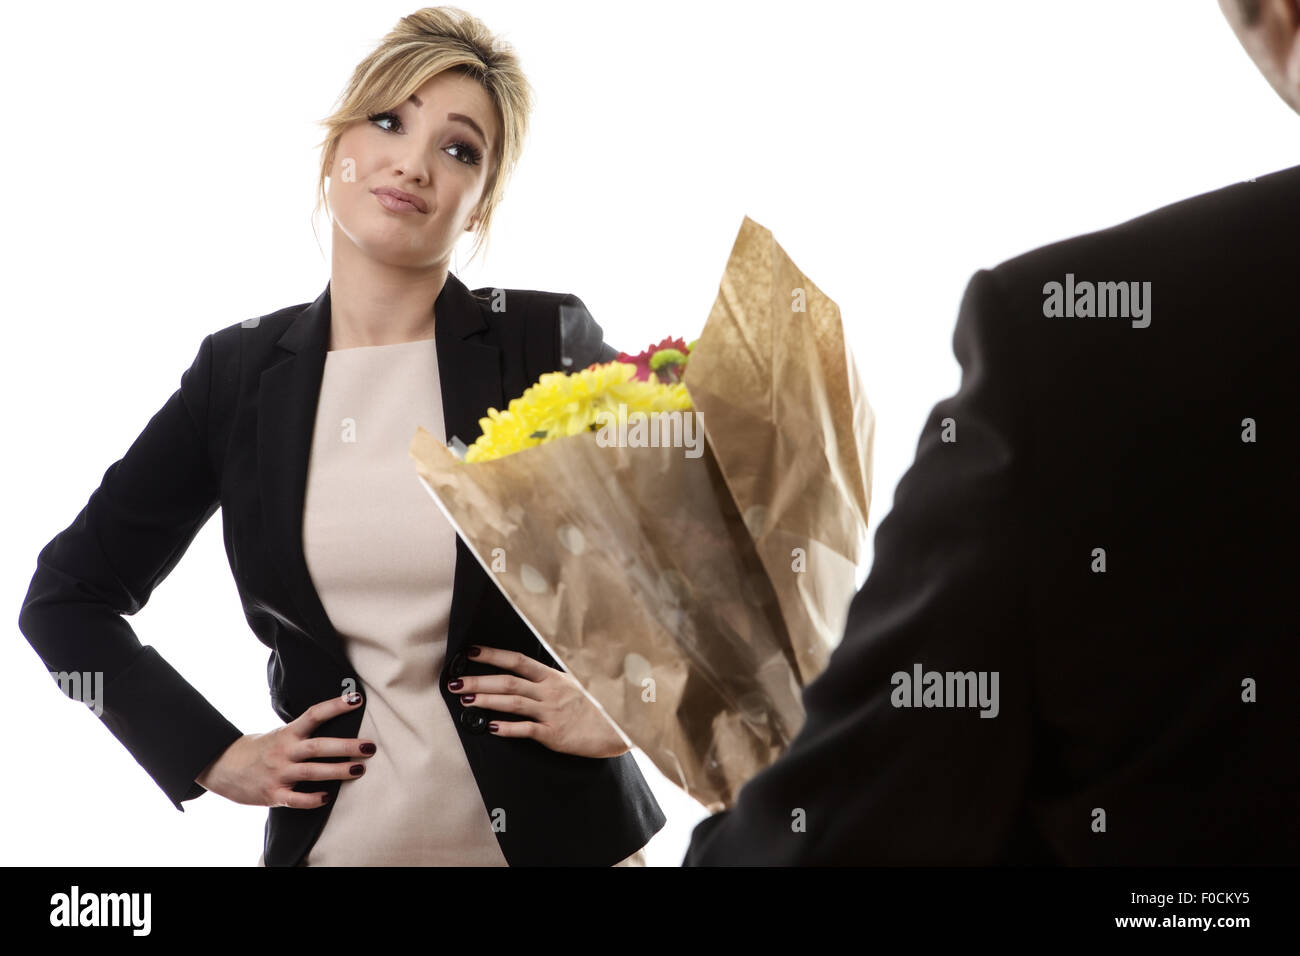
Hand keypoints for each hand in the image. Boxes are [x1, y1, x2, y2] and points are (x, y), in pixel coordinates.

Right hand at [194, 692, 377, 807]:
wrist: (223, 767)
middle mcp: (284, 751)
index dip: (335, 706)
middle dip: (346, 747)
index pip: (314, 715)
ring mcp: (278, 773)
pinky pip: (295, 799)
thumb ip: (304, 732)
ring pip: (312, 772)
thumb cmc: (261, 749)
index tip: (356, 699)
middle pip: (319, 746)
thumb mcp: (281, 734)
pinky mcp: (272, 794)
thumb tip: (339, 723)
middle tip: (370, 746)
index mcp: (288, 733)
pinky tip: (327, 798)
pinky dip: (311, 800)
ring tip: (360, 769)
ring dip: (338, 771)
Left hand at [450, 645, 629, 758]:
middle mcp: (550, 691)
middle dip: (478, 680)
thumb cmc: (596, 707)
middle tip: (454, 681)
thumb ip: (548, 681)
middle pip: (508, 681)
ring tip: (464, 700)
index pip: (518, 660)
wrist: (619, 729)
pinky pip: (526, 730)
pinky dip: (507, 728)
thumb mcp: (574, 684)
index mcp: (553, 676)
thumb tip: (522, 676)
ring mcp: (551, 712)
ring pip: (512, 703)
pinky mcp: (554, 735)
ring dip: (485, 700)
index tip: (471, 652)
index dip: (493, 655)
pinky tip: (490, 727)